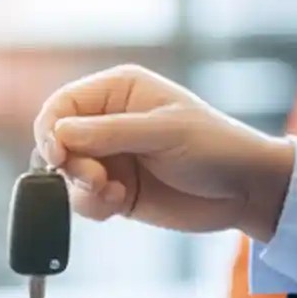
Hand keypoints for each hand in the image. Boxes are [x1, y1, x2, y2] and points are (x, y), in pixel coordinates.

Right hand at [33, 65, 295, 241]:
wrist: (245, 189)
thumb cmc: (214, 146)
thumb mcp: (163, 133)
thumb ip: (109, 134)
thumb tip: (59, 134)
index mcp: (118, 91)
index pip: (62, 105)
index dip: (52, 129)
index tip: (59, 156)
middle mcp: (108, 122)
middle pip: (58, 142)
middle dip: (71, 165)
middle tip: (98, 179)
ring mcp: (111, 158)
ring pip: (67, 176)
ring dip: (83, 190)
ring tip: (115, 194)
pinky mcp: (116, 190)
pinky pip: (84, 200)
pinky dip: (94, 206)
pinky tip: (122, 203)